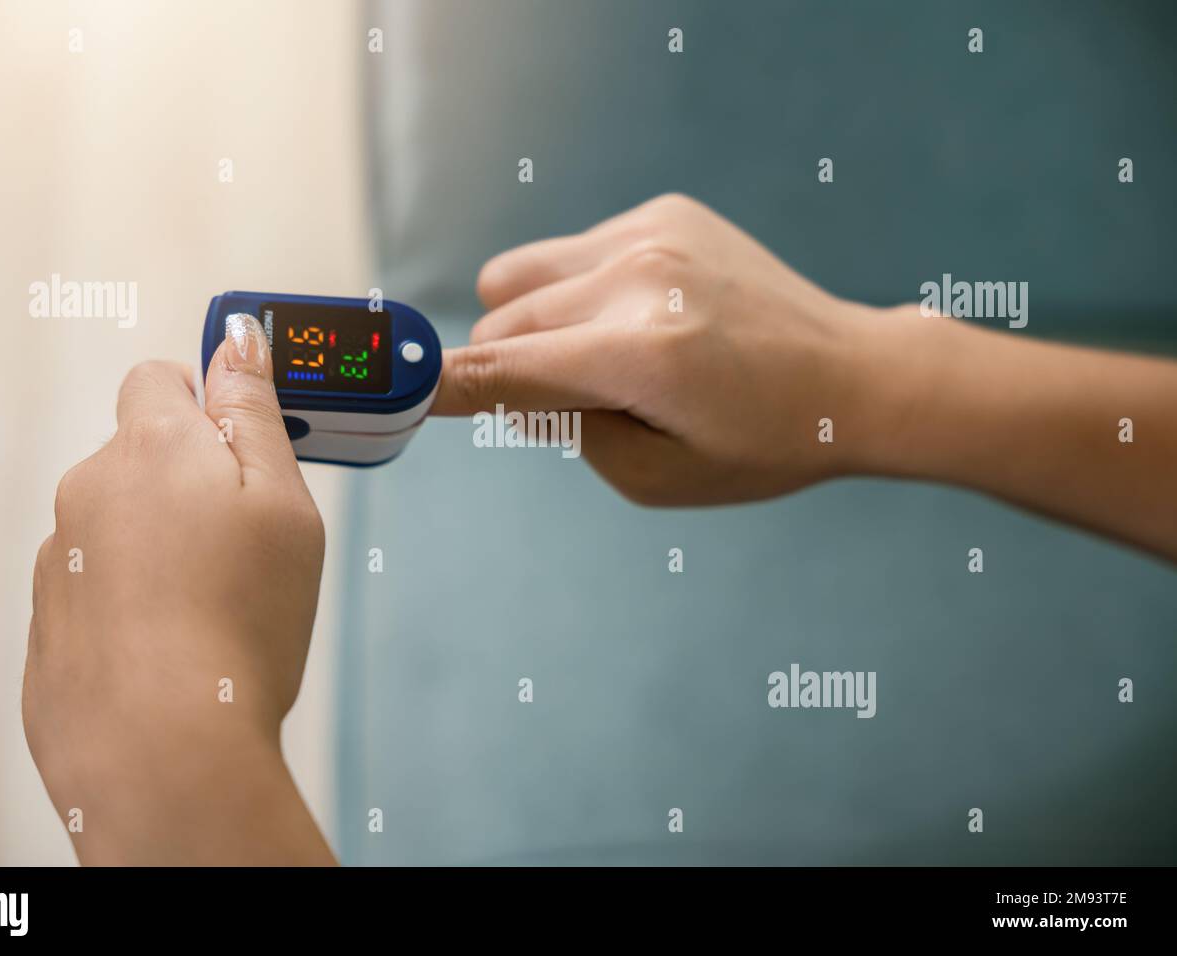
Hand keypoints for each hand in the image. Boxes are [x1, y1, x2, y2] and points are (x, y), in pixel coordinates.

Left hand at [24, 315, 334, 864]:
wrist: (164, 751)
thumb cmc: (240, 622)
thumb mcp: (282, 501)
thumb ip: (254, 411)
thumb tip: (236, 341)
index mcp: (150, 446)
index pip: (161, 377)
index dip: (209, 400)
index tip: (247, 443)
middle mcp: (89, 491)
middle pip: (143, 454)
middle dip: (194, 481)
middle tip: (252, 541)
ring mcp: (59, 561)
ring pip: (121, 524)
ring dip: (164, 544)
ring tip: (219, 607)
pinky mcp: (50, 624)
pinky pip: (100, 586)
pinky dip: (136, 600)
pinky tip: (179, 645)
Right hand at [433, 193, 1176, 561]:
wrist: (853, 377)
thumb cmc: (762, 445)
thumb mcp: (657, 478)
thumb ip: (569, 432)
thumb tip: (509, 385)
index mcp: (641, 356)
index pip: (503, 371)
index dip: (438, 386)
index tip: (391, 389)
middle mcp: (638, 279)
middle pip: (503, 323)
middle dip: (510, 369)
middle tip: (575, 401)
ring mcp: (651, 234)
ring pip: (521, 276)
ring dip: (535, 322)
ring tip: (602, 354)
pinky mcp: (665, 213)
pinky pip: (571, 252)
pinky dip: (580, 290)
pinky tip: (645, 315)